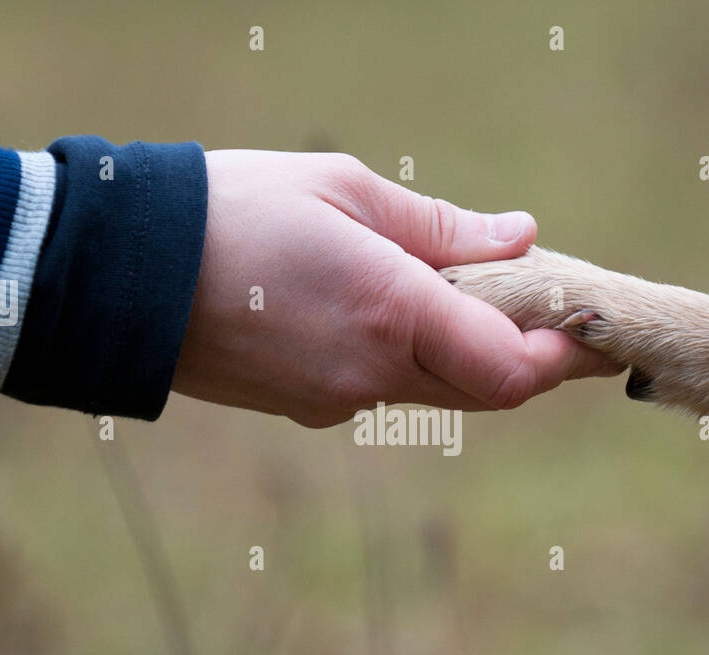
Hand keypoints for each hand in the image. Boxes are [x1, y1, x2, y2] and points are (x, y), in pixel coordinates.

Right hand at [172, 150, 622, 426]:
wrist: (121, 277)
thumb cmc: (234, 211)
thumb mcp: (343, 190)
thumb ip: (440, 227)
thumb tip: (520, 237)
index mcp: (393, 313)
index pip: (513, 369)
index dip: (562, 355)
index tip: (587, 327)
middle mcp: (373, 375)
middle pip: (487, 390)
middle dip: (526, 356)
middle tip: (548, 310)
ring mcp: (337, 401)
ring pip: (435, 391)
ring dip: (462, 353)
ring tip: (454, 290)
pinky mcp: (306, 409)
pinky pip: (381, 390)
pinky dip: (406, 359)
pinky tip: (384, 309)